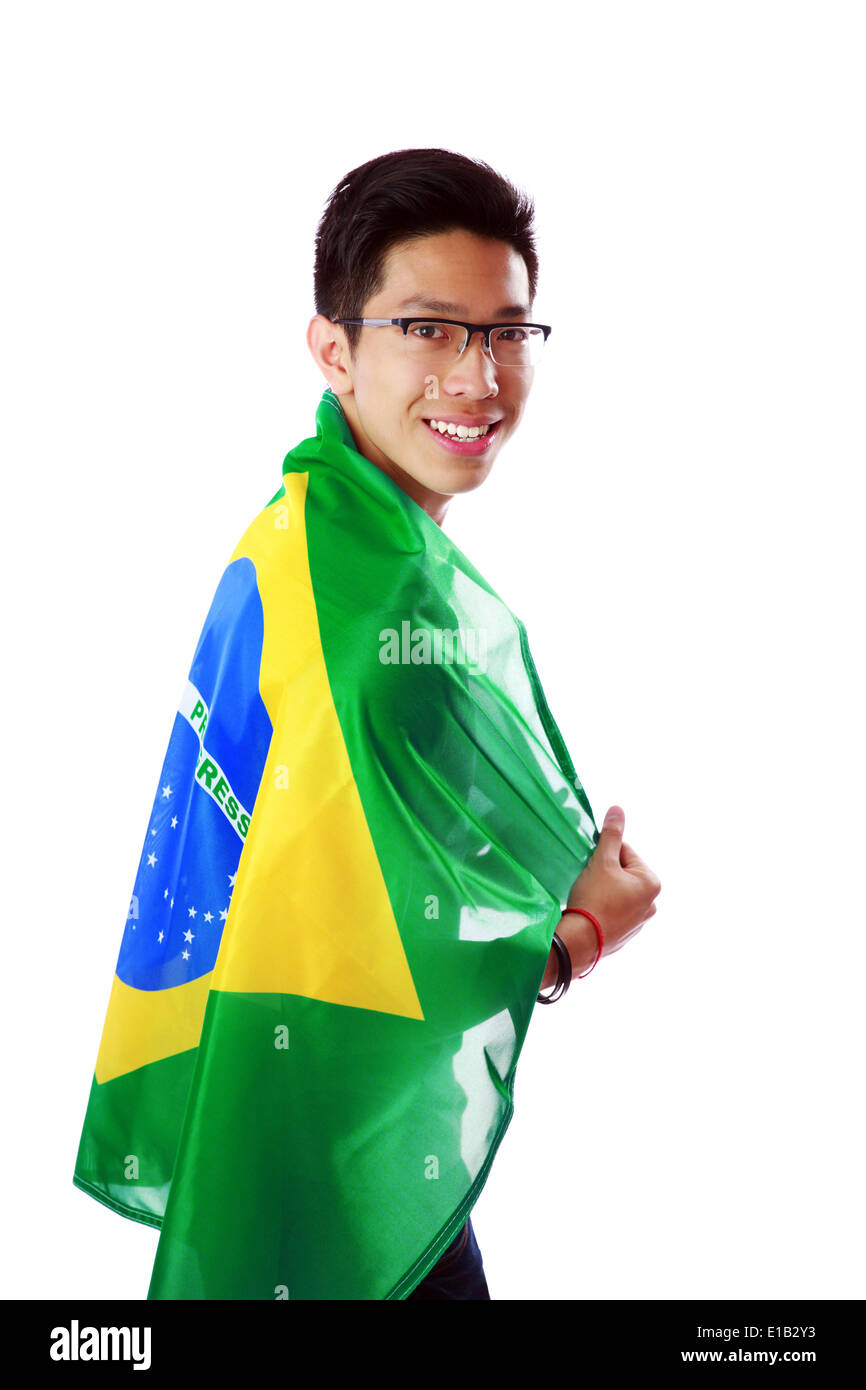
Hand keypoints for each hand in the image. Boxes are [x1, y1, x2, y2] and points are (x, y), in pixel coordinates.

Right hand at [566, 804, 660, 957]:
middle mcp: (652, 903)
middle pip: (623, 873)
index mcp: (651, 882)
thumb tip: (618, 809)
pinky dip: (603, 908)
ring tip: (589, 897)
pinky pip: (614, 911)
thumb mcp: (602, 861)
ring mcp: (640, 921)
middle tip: (590, 882)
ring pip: (618, 892)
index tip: (593, 866)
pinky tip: (591, 911)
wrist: (581, 941)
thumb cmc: (594, 898)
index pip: (625, 852)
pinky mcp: (626, 934)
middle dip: (605, 873)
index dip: (604, 855)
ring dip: (604, 890)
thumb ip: (611, 834)